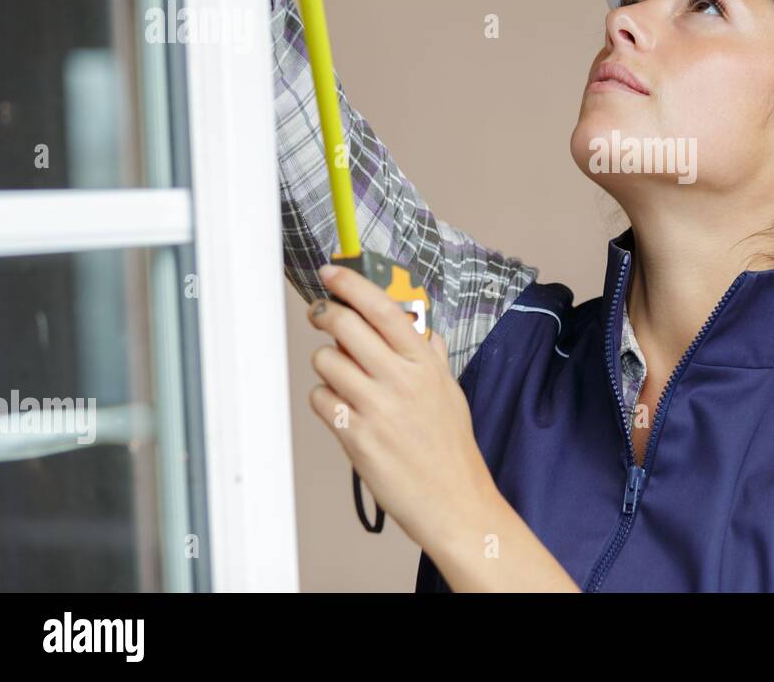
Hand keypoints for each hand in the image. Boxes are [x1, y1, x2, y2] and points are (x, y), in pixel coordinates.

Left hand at [306, 263, 495, 551]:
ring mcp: (376, 408)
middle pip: (345, 325)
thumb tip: (423, 329)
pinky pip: (320, 399)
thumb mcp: (450, 391)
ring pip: (326, 361)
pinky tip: (342, 409)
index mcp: (424, 363)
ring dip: (326, 363)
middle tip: (321, 315)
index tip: (332, 273)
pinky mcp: (355, 436)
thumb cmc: (451, 446)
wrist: (452, 499)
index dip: (351, 284)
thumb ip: (432, 356)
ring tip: (342, 376)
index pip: (383, 308)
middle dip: (324, 314)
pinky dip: (324, 399)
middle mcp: (400, 379)